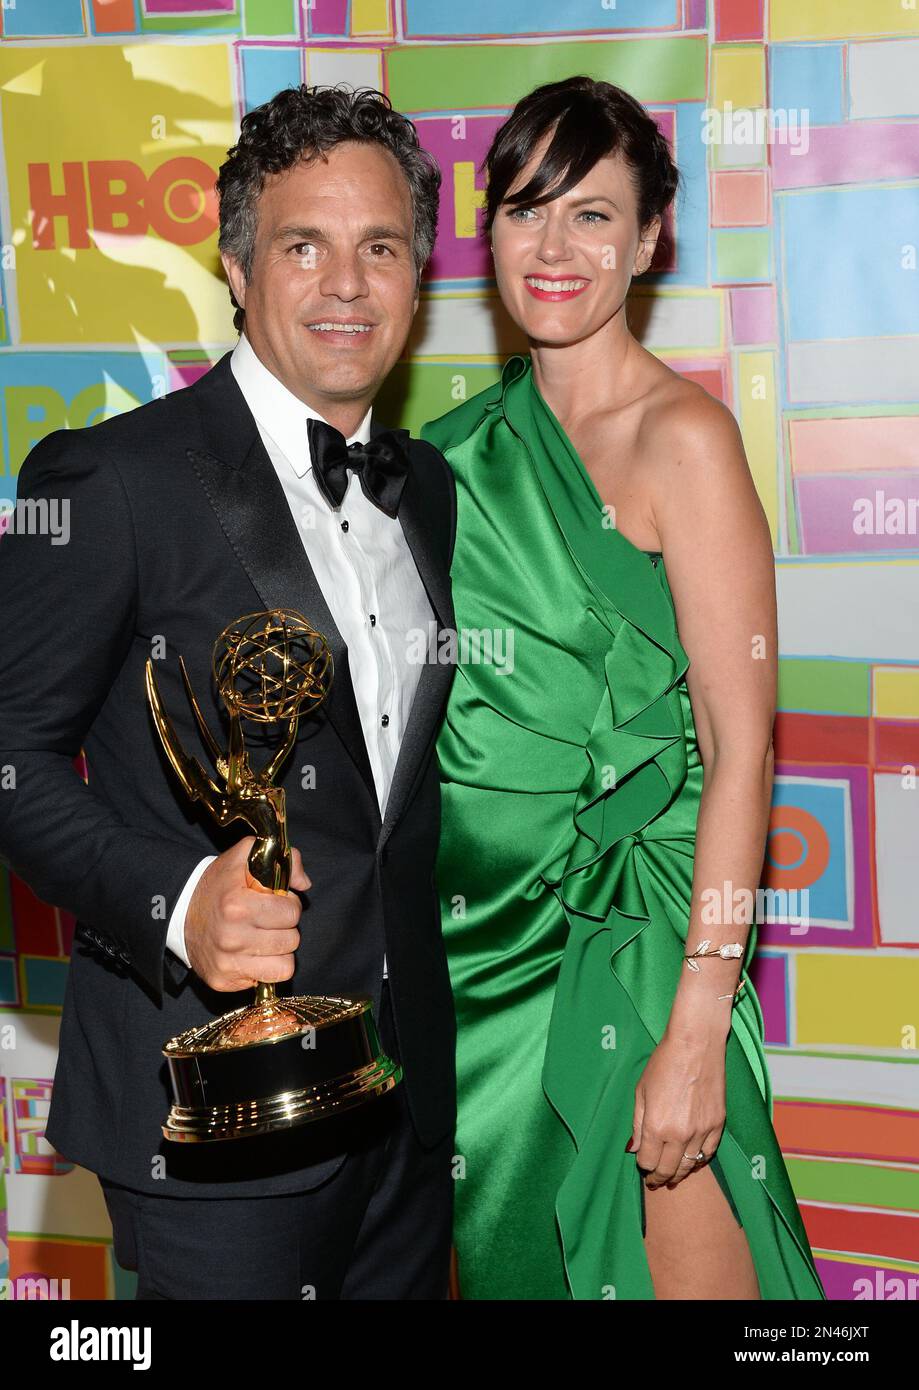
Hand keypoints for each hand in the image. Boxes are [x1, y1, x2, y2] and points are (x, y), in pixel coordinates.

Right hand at [184, 837, 309, 991]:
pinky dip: (266, 967)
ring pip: (286, 966)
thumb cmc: (219, 884)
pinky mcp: (223, 981)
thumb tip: (304, 884)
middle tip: (268, 919)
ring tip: (263, 936)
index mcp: (238, 906)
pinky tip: (252, 953)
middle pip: (292, 940)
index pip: (292, 913)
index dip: (288, 904)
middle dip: (285, 927)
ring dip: (279, 950)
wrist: (179, 912)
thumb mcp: (247, 857)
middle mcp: (231, 938)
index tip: (274, 901)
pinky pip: (268, 981)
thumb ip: (285, 859)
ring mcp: (226, 963)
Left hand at [627, 1032, 726, 1189]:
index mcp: (657, 1127)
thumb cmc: (663, 1064)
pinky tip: (692, 1160)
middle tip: (655, 1181)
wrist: (695, 1045)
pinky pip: (708, 1152)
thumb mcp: (641, 1091)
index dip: (644, 1167)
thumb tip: (635, 1150)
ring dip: (679, 1172)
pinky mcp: (718, 1124)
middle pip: (669, 1169)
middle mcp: (680, 1134)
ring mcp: (702, 1131)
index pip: (648, 1162)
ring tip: (673, 1175)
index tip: (643, 1167)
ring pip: (689, 1165)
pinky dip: (698, 1160)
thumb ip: (638, 1124)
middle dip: (660, 1177)